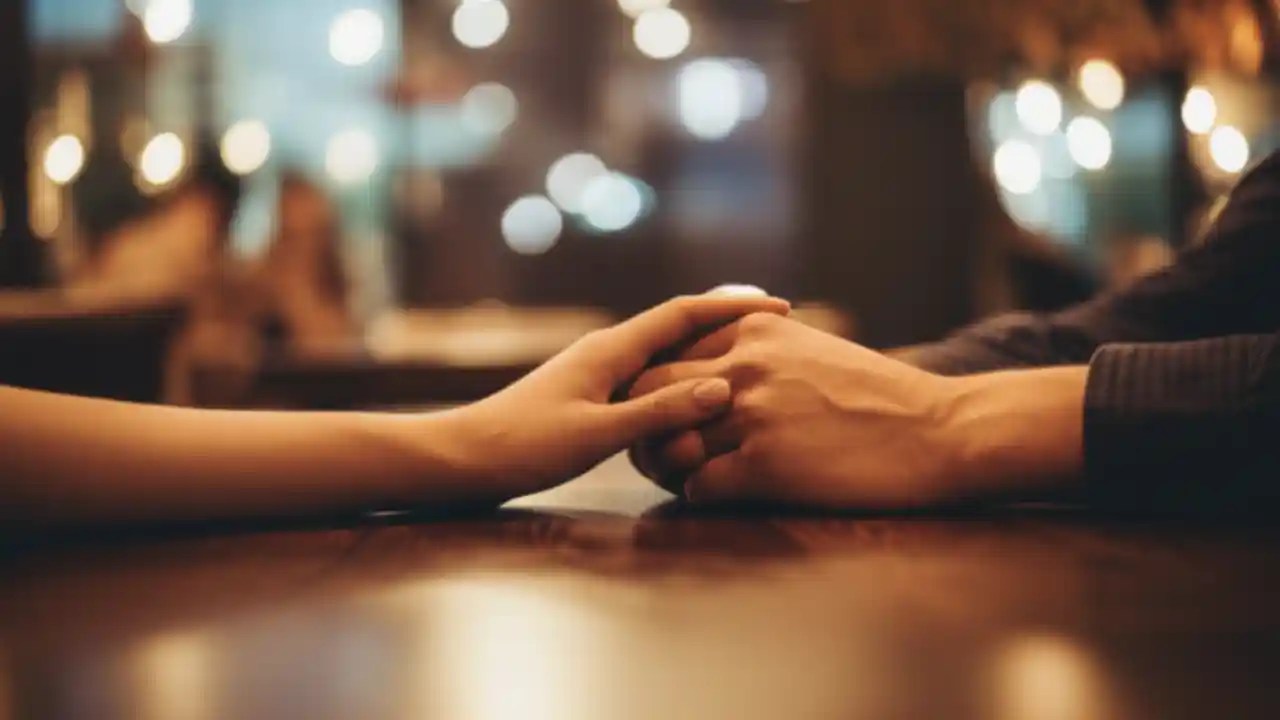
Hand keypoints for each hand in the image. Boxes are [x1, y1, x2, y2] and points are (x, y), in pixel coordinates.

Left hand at [446, 294, 790, 498]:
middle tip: (776, 331)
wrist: (462, 459)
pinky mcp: (587, 398)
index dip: (734, 306)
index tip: (780, 305)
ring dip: (704, 352)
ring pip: (663, 355)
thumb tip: (722, 387)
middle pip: (678, 326)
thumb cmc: (523, 445)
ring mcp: (595, 374)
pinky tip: (691, 402)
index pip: (684, 314)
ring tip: (747, 361)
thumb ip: (658, 412)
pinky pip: (647, 380)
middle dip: (726, 323)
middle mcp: (605, 352)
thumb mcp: (597, 433)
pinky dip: (679, 382)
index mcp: (610, 349)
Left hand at [629, 313, 1081, 507]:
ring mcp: (752, 417)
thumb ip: (751, 350)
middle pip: (648, 392)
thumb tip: (696, 369)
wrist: (938, 432)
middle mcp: (744, 367)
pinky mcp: (764, 467)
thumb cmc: (876, 395)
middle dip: (641, 423)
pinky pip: (698, 487)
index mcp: (751, 332)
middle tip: (653, 448)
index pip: (663, 351)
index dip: (649, 385)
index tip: (656, 408)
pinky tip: (724, 494)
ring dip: (668, 466)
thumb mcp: (808, 349)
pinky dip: (700, 495)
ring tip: (684, 474)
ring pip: (668, 444)